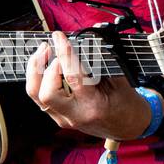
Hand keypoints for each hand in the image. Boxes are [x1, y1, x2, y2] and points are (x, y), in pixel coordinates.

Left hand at [25, 31, 152, 140]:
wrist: (128, 127)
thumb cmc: (126, 104)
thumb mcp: (120, 81)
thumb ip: (101, 60)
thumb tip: (86, 37)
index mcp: (94, 106)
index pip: (73, 77)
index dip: (64, 53)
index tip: (59, 37)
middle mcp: (75, 115)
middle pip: (46, 92)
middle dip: (44, 66)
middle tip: (51, 48)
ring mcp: (64, 118)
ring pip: (36, 94)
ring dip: (35, 70)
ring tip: (43, 52)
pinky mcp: (58, 117)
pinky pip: (38, 96)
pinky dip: (38, 78)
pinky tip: (43, 64)